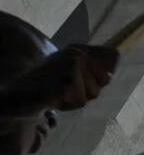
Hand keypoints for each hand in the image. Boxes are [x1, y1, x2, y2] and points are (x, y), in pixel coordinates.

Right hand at [1, 45, 117, 115]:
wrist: (17, 97)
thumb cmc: (46, 86)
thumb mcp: (71, 72)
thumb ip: (94, 67)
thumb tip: (115, 61)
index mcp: (77, 49)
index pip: (111, 58)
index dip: (100, 76)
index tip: (79, 80)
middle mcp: (75, 54)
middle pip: (105, 80)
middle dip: (88, 91)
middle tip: (65, 89)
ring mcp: (70, 67)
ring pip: (94, 93)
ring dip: (77, 99)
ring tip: (59, 93)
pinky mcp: (66, 82)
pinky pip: (81, 102)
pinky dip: (68, 105)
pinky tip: (54, 99)